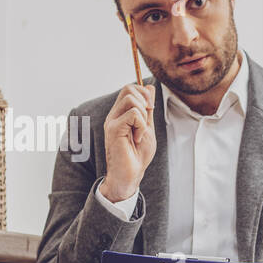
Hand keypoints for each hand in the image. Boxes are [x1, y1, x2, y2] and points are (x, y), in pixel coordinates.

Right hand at [100, 83, 155, 201]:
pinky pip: (133, 114)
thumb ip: (147, 109)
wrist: (130, 175)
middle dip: (145, 102)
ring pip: (132, 99)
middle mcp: (114, 115)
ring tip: (140, 133)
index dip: (144, 93)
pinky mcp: (113, 128)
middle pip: (129, 89)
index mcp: (120, 113)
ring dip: (143, 116)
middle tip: (146, 123)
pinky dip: (141, 126)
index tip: (150, 110)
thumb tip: (149, 88)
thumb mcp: (147, 127)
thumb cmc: (137, 155)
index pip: (129, 89)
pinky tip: (137, 139)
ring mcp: (112, 121)